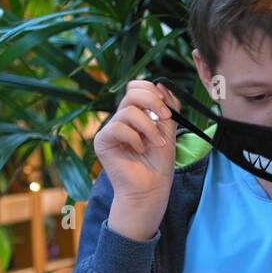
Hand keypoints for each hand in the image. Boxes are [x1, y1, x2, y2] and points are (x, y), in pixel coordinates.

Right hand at [94, 80, 180, 240]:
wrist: (151, 188)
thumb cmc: (159, 163)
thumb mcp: (169, 130)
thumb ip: (168, 107)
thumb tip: (163, 84)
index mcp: (136, 113)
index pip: (138, 86)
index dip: (153, 91)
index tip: (167, 108)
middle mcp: (122, 118)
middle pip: (132, 91)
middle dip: (153, 102)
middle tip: (166, 119)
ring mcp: (111, 128)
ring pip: (129, 110)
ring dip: (149, 127)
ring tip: (157, 144)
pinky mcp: (102, 140)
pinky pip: (118, 127)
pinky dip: (135, 138)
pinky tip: (139, 150)